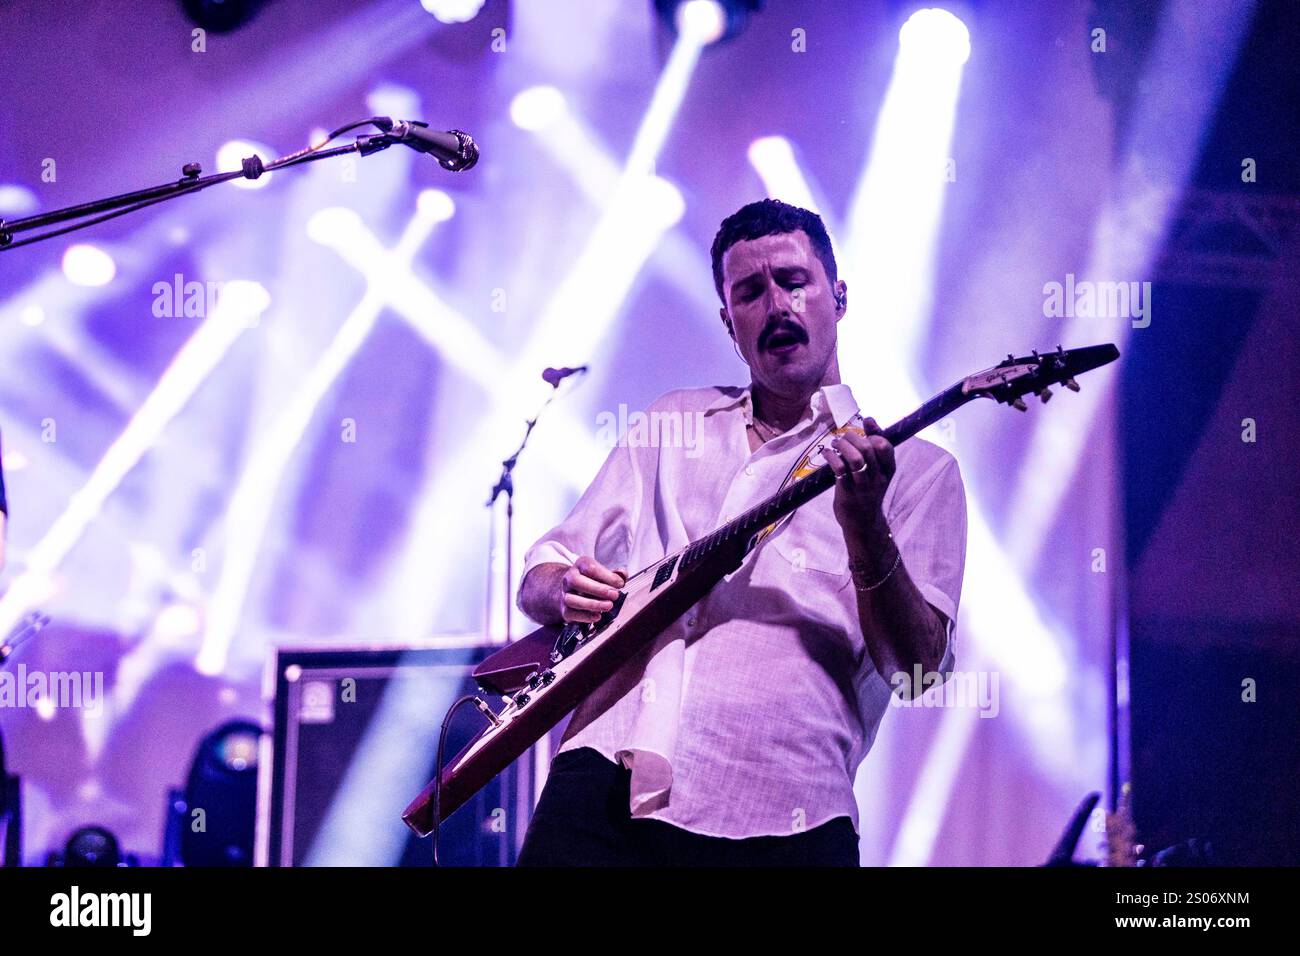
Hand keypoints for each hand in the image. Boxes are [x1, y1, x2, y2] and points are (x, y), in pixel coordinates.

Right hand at [558, 555, 625, 623]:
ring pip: (572, 599)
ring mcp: (565, 594)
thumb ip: (615, 574)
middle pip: (577, 582)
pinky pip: (571, 613)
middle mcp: (570, 578)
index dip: (606, 576)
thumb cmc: (592, 580)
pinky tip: (597, 616)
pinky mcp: (564, 609)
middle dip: (598, 589)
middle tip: (614, 595)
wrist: (573, 590)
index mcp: (580, 565)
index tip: (620, 584)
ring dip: (592, 604)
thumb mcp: (604, 572)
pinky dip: (585, 616)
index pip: (590, 568)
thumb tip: (622, 575)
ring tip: (608, 606)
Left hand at [823, 417, 895, 538]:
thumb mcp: (877, 472)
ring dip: (841, 445)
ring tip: (834, 444)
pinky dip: (831, 456)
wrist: (863, 523)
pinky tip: (827, 453)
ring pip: (854, 458)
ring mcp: (862, 486)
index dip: (873, 433)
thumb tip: (870, 419)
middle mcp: (877, 478)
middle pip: (867, 448)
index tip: (864, 426)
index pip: (885, 446)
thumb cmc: (868, 492)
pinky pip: (840, 469)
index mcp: (887, 471)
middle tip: (843, 438)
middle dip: (852, 437)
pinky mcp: (847, 492)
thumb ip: (874, 448)